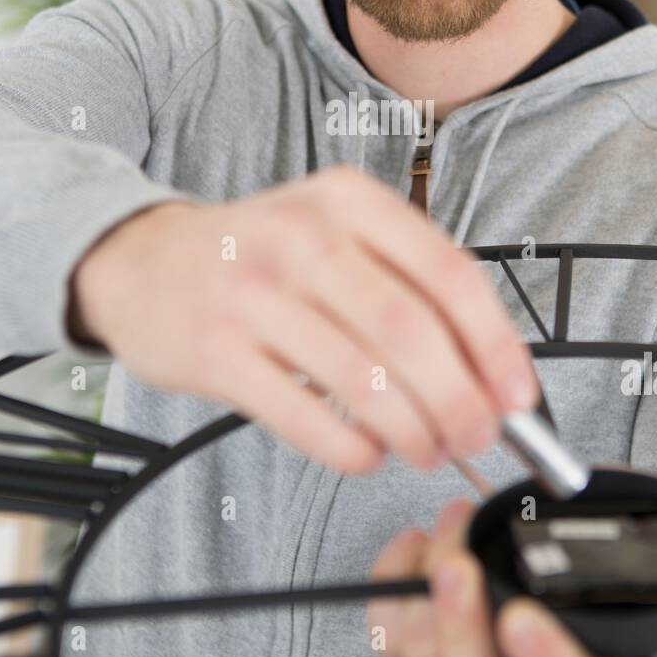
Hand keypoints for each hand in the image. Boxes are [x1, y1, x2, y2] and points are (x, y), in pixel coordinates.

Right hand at [68, 164, 540, 473]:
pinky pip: (303, 414)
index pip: (447, 273)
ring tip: (429, 451)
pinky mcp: (216, 350)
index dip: (494, 344)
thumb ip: (407, 284)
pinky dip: (350, 448)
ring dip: (412, 430)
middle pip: (410, 331)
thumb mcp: (332, 232)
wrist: (140, 261)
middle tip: (478, 436)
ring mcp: (253, 293)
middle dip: (459, 399)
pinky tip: (369, 455)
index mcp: (347, 201)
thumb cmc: (258, 255)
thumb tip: (488, 371)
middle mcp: (301, 235)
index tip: (517, 394)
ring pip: (362, 379)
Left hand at [367, 474, 656, 656]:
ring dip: (425, 602)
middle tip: (460, 568)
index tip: (526, 615)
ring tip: (448, 530)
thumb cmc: (638, 573)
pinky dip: (392, 584)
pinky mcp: (439, 637)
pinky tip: (414, 539)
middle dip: (461, 642)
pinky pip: (395, 632)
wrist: (600, 581)